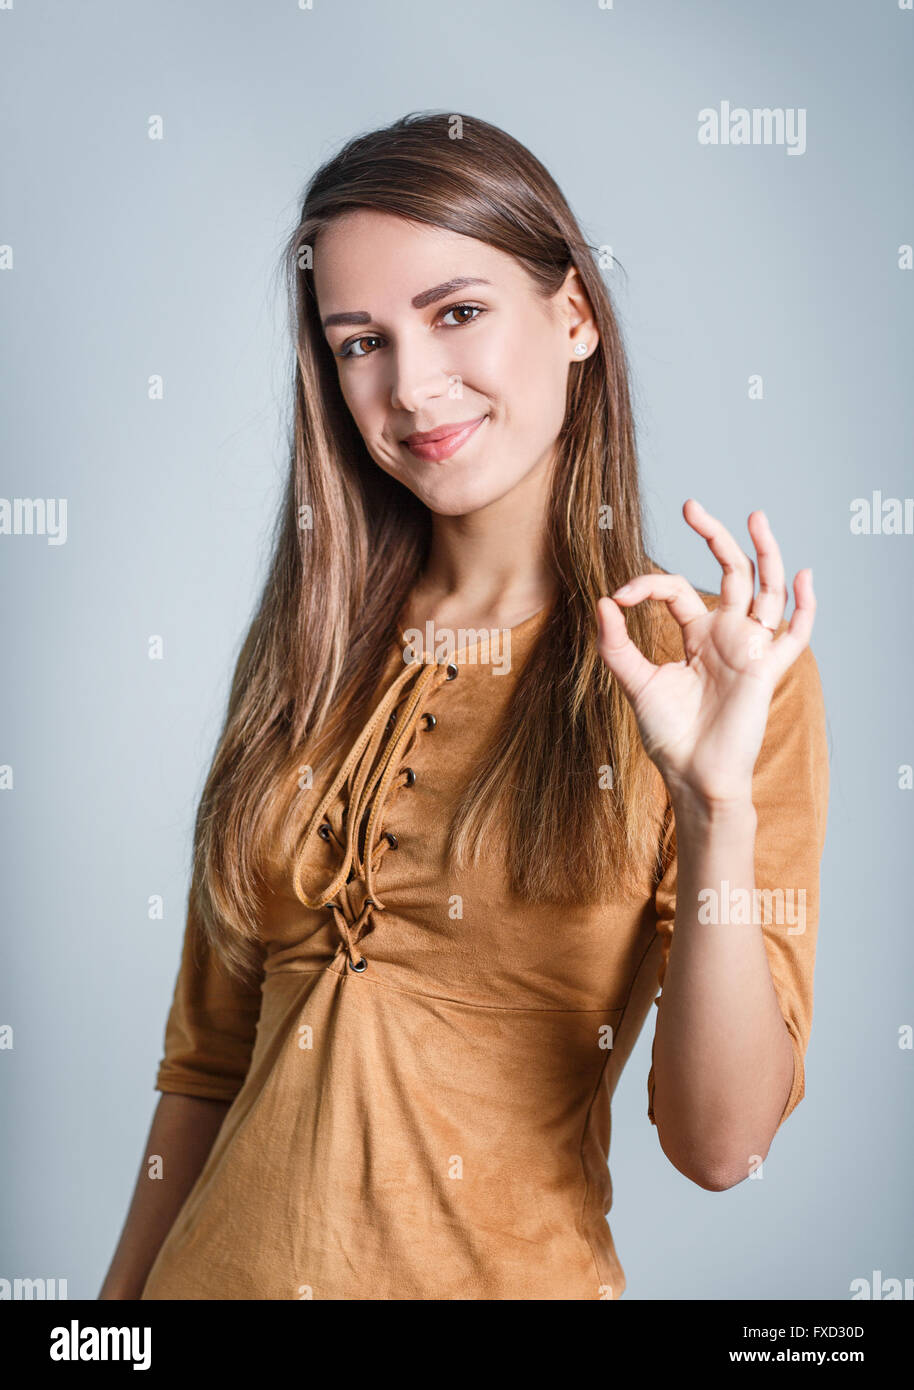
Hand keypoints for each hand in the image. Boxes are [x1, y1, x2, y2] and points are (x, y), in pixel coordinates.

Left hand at [596, 499, 815, 806]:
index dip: (648, 583)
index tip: (620, 595)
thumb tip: (603, 601)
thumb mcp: (635, 683)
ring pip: (766, 590)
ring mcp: (749, 649)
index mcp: (696, 635)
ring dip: (765, 553)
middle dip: (714, 537)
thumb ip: (617, 645)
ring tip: (757, 516)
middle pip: (730, 573)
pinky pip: (794, 636)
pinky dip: (805, 608)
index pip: (677, 590)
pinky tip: (805, 577)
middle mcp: (726, 635)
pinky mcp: (766, 670)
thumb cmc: (669, 735)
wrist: (692, 775)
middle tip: (692, 505)